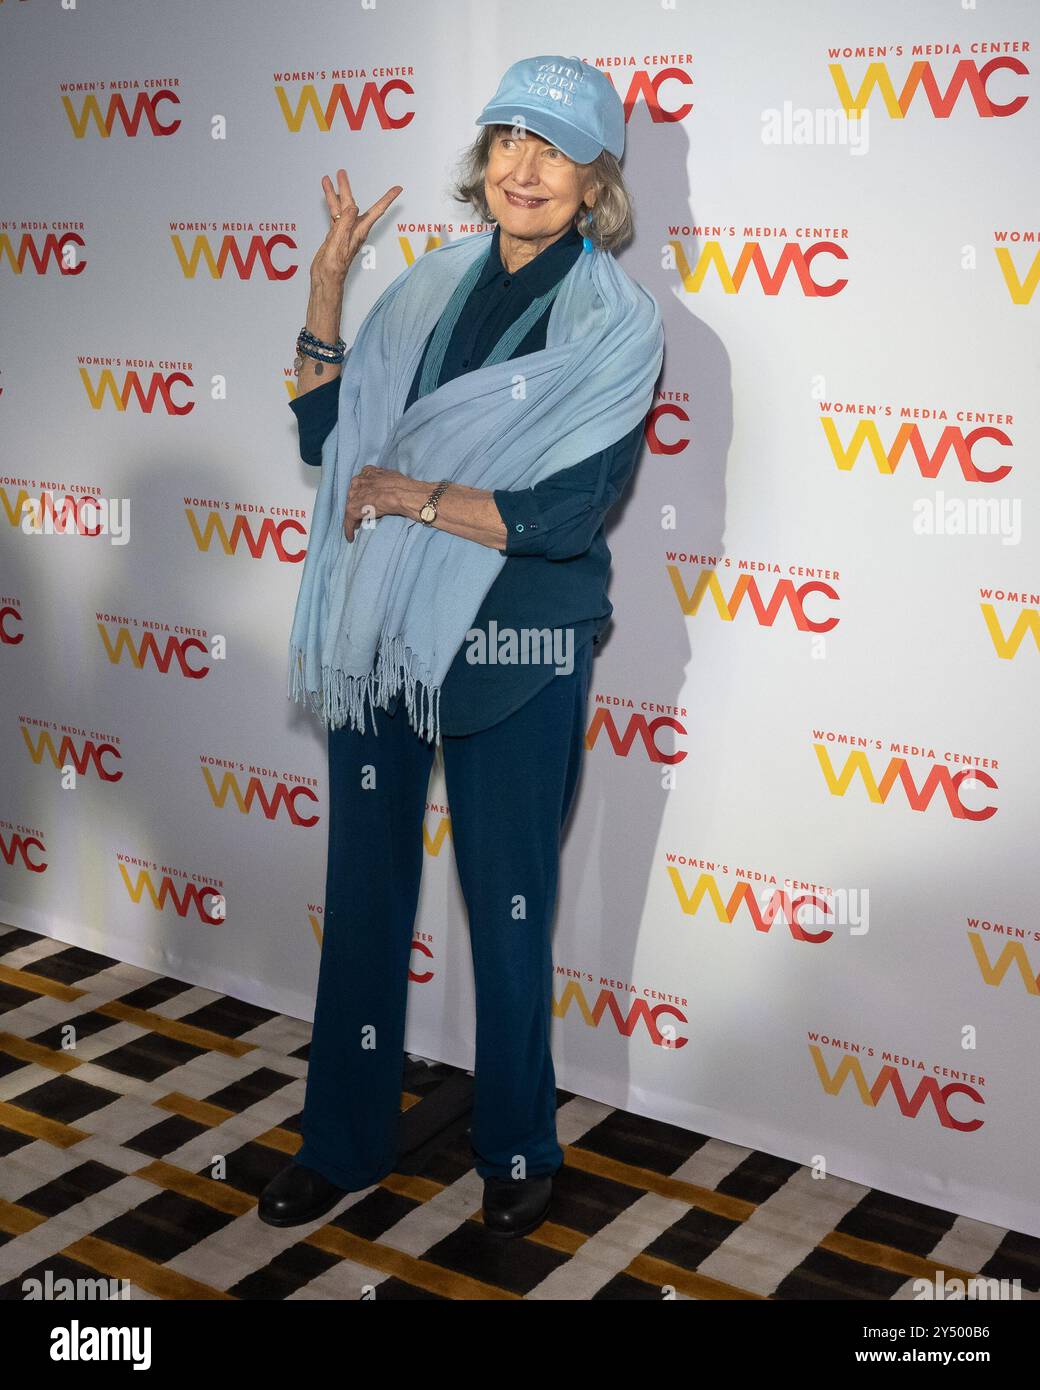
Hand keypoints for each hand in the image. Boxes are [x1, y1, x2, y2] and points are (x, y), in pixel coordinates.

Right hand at [311, 168, 402, 285]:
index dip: (387, 199)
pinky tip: (328, 196)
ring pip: (340, 207)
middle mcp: (353, 229)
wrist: (326, 277)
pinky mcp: (336, 235)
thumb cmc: (334, 265)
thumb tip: (354, 207)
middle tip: (341, 172)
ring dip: (335, 193)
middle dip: (346, 187)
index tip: (397, 189)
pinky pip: (334, 214)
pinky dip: (331, 204)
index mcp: (359, 230)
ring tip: (329, 179)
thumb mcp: (340, 241)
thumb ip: (346, 222)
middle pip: (351, 204)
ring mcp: (344, 231)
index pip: (376, 211)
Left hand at [343, 465, 409, 541]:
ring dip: (354, 517)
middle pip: (353, 495)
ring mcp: (354, 495)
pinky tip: (351, 537)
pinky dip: (349, 530)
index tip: (366, 500)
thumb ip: (383, 480)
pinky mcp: (352, 510)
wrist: (402, 495)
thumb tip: (385, 487)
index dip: (363, 493)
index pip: (361, 484)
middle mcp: (358, 482)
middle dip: (358, 504)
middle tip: (363, 515)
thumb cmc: (403, 487)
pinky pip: (348, 521)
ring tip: (357, 526)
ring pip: (350, 507)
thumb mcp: (391, 476)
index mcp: (367, 472)